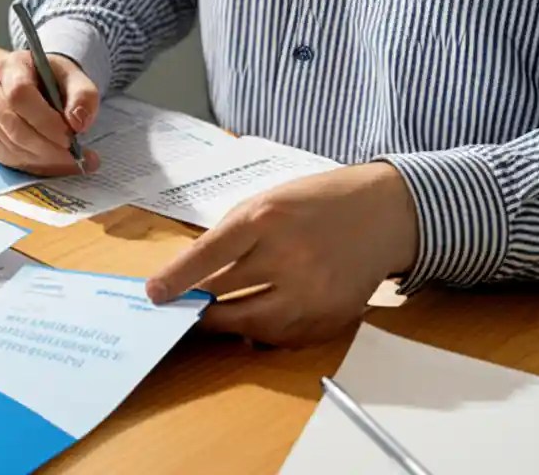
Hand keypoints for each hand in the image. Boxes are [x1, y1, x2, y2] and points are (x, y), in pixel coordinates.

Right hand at [0, 51, 100, 175]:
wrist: (42, 83)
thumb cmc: (57, 79)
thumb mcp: (77, 78)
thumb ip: (83, 96)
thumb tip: (77, 123)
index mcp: (12, 67)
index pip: (19, 95)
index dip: (43, 120)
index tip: (69, 136)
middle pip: (13, 124)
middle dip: (46, 146)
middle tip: (75, 156)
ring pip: (10, 145)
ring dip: (43, 159)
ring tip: (72, 162)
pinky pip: (8, 157)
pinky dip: (34, 165)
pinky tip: (55, 163)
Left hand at [145, 163, 419, 346]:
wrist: (385, 212)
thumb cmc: (314, 203)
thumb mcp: (265, 201)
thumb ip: (228, 237)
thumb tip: (189, 276)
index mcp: (266, 219)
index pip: (209, 254)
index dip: (177, 278)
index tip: (153, 295)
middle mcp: (289, 256)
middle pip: (226, 295)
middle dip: (197, 306)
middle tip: (180, 310)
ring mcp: (314, 291)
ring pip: (253, 325)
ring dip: (227, 324)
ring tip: (213, 317)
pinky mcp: (332, 315)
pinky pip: (285, 338)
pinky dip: (263, 334)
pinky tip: (255, 322)